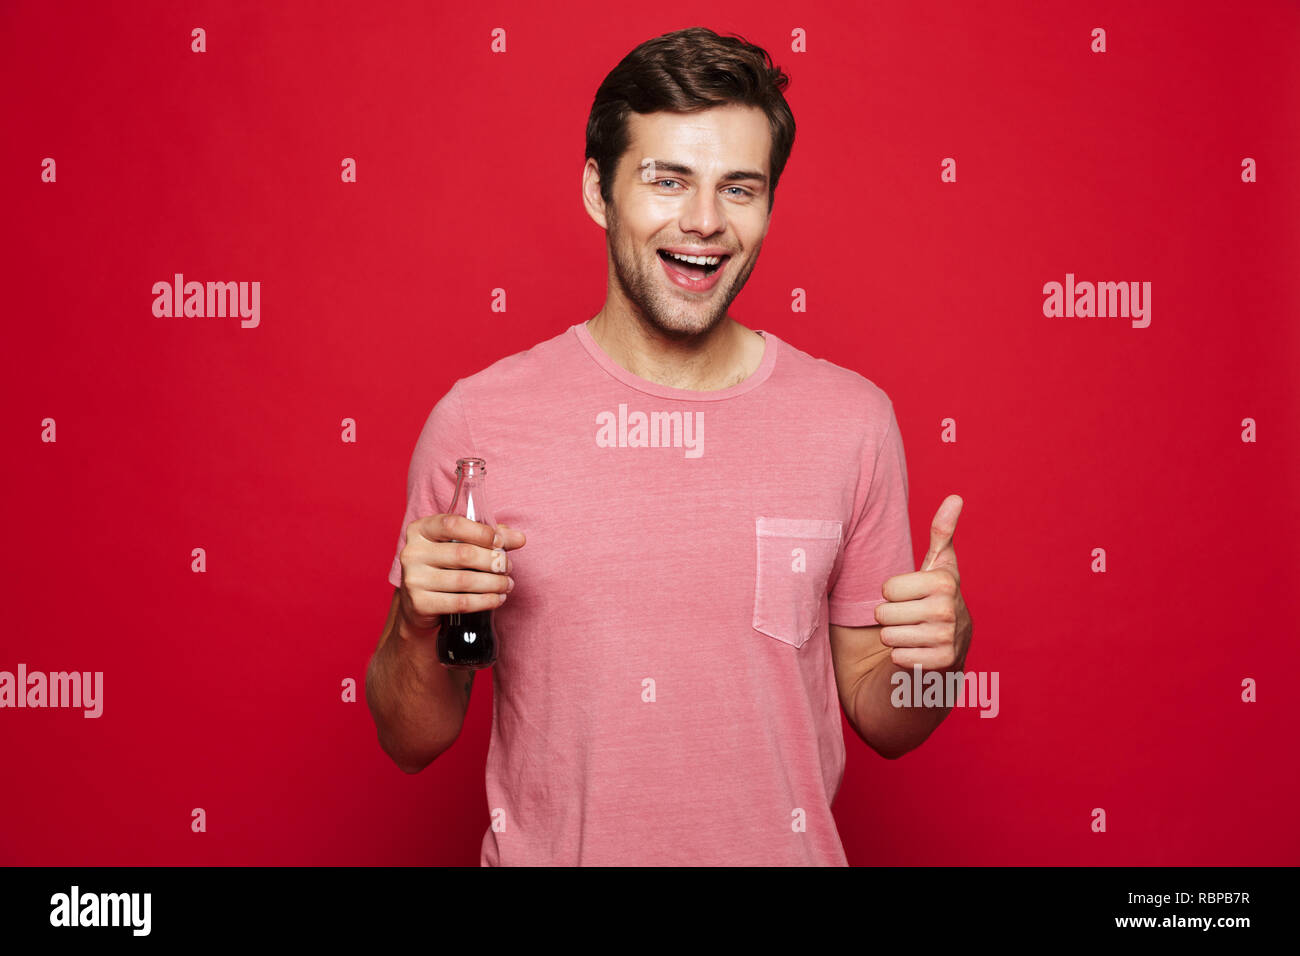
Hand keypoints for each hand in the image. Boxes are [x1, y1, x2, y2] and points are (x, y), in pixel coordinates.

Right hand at [397, 514, 525, 632]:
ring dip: (494, 583)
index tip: (499, 542)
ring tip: (507, 584)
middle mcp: (412, 552)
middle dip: (493, 561)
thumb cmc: (445, 567)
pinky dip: (485, 601)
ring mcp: (413, 579)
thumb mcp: (462, 545)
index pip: (452, 524)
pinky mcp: (420, 604)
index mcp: (420, 530)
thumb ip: (490, 537)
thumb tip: (519, 538)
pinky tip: (497, 599)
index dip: (481, 532)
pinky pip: (460, 602)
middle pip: (463, 554)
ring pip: (465, 580)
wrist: (418, 604)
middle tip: (507, 567)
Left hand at [875, 494, 970, 669]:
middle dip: (890, 617)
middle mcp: (949, 610)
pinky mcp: (940, 665)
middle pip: (883, 613)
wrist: (950, 648)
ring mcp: (946, 639)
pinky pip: (897, 657)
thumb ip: (942, 532)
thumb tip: (955, 497)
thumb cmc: (935, 598)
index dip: (892, 593)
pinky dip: (901, 657)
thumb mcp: (938, 565)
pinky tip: (917, 651)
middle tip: (910, 617)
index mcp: (945, 582)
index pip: (886, 588)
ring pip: (887, 636)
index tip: (911, 595)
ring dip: (894, 637)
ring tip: (913, 633)